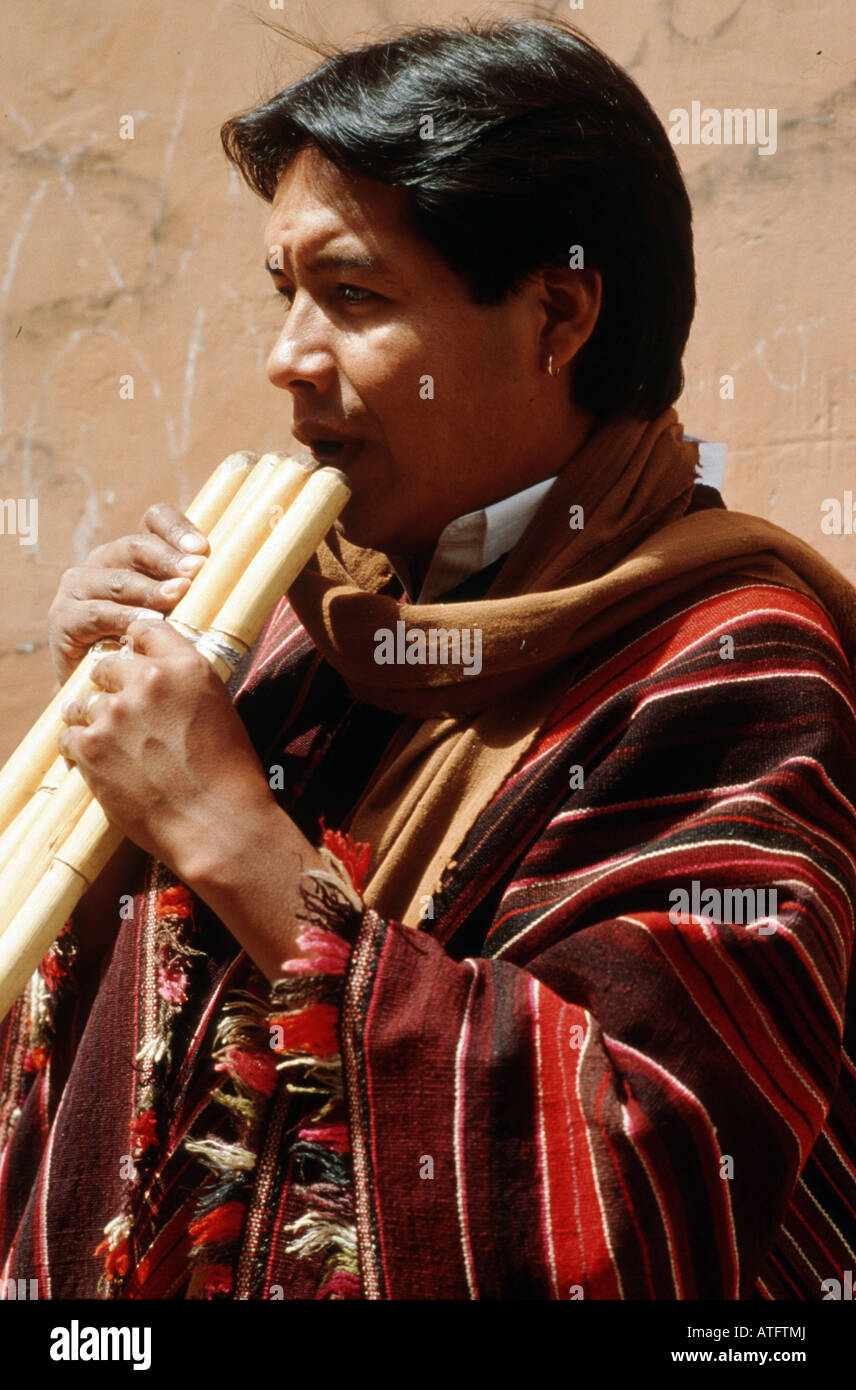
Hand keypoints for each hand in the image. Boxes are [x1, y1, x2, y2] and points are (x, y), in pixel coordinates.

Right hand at [47, 503, 209, 683]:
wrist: (107, 692)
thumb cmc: (152, 650)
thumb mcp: (181, 616)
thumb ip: (201, 595)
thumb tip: (244, 577)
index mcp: (134, 552)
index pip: (154, 520)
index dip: (178, 529)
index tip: (203, 549)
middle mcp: (104, 561)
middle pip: (136, 546)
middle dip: (169, 559)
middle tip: (196, 571)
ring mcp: (79, 587)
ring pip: (118, 579)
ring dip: (151, 588)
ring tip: (179, 595)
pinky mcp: (63, 618)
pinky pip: (96, 613)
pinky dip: (123, 618)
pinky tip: (147, 624)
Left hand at [57, 618, 274, 879]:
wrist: (217, 823)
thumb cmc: (228, 775)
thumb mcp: (218, 711)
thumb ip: (185, 686)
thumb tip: (158, 679)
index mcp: (186, 667)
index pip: (145, 629)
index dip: (136, 645)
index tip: (133, 659)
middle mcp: (148, 681)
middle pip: (107, 664)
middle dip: (110, 684)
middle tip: (120, 711)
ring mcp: (115, 713)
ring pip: (83, 701)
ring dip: (91, 718)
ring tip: (108, 741)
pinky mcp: (91, 748)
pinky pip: (68, 736)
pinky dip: (78, 749)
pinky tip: (97, 762)